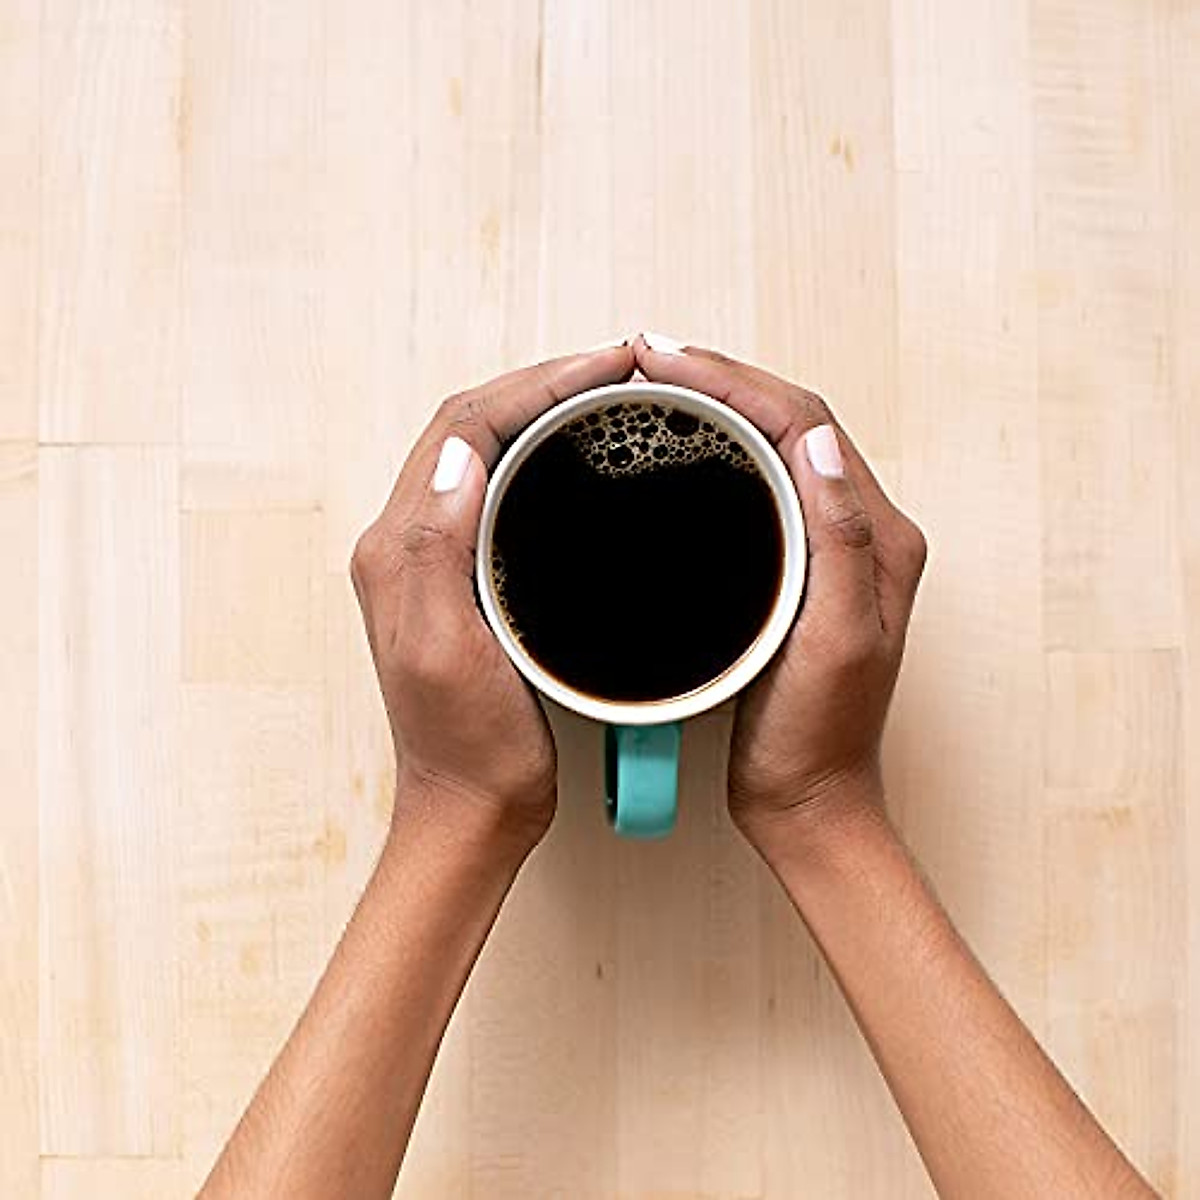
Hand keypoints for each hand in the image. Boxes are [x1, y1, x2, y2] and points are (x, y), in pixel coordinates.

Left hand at [351, 346, 635, 849]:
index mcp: (399, 547)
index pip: (463, 426)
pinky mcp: (466, 578)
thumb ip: (435, 551)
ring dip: (544, 413)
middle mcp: (409, 541)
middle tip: (619, 368)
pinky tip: (586, 462)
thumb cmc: (468, 746)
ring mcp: (436, 559)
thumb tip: (458, 454)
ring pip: (488, 451)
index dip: (536, 383)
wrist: (472, 807)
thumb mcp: (448, 652)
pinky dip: (544, 458)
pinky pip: (501, 490)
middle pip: (473, 425)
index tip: (605, 366)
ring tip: (609, 395)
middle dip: (545, 383)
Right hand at [633, 336, 926, 848]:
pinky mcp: (792, 569)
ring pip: (771, 445)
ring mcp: (823, 548)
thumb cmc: (819, 734)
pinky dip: (715, 451)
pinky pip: (757, 485)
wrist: (808, 798)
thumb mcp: (837, 640)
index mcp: (878, 536)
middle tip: (649, 358)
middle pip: (788, 420)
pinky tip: (674, 450)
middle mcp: (858, 530)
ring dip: (717, 405)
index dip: (735, 380)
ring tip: (655, 384)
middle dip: (720, 377)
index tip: (666, 361)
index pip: (805, 423)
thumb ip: (842, 540)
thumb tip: (819, 443)